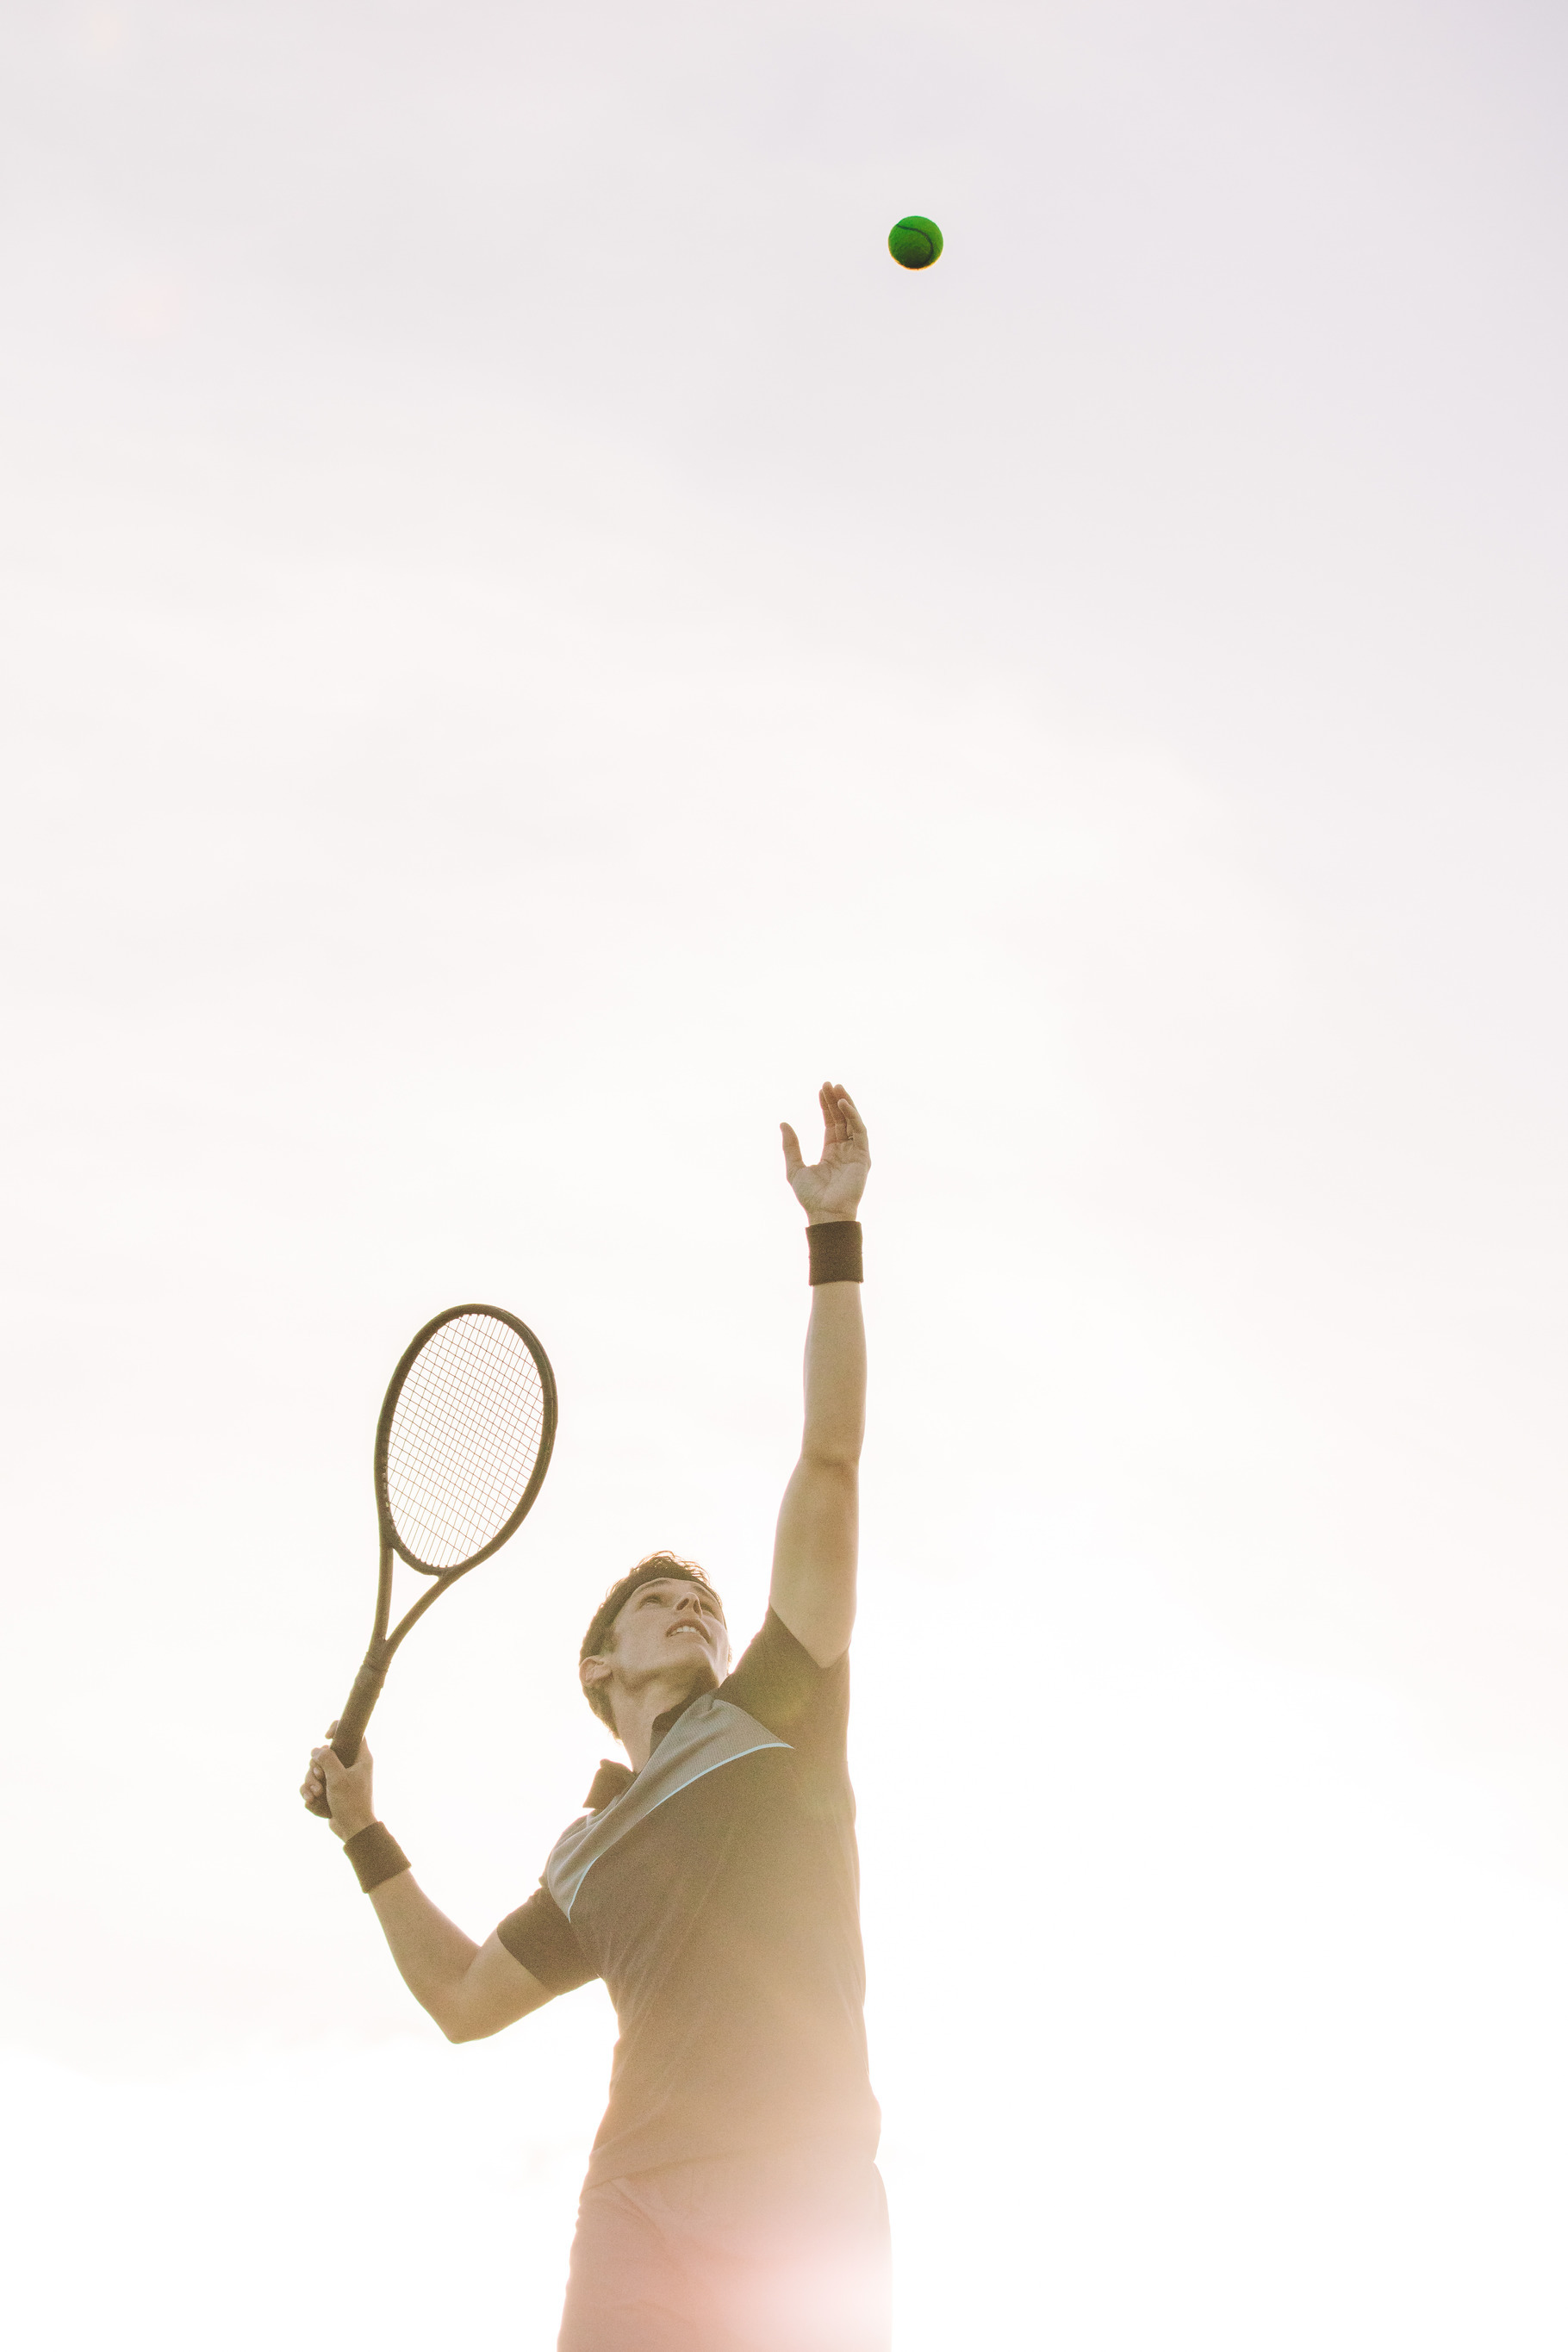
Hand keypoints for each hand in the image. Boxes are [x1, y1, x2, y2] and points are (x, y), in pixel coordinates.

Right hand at [300, 1720, 374, 1841]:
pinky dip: (310, 1792)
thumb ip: (327, 1760)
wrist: (354, 1830)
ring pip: (317, 1771)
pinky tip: (312, 1801)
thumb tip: (316, 1750)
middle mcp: (350, 1766)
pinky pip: (314, 1786)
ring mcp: (339, 1779)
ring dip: (311, 1782)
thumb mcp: (338, 1778)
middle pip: (326, 1754)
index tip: (326, 1737)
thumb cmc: (351, 1803)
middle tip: (319, 1777)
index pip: (352, 1733)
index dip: (338, 1729)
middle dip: (316, 1766)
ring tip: (316, 1794)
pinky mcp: (330, 1792)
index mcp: (360, 1758)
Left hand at [781, 1083, 869, 1224]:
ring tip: (837, 1088)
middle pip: (842, 1119)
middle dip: (836, 1100)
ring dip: (846, 1104)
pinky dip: (853, 1117)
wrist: (824, 1213)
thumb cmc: (810, 1196)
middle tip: (829, 1083)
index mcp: (831, 1152)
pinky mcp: (863, 1157)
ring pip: (853, 1122)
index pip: (831, 1123)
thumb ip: (791, 1146)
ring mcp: (855, 1153)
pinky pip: (860, 1132)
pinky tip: (842, 1105)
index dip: (826, 1106)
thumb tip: (783, 1123)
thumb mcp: (794, 1167)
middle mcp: (845, 1150)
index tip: (821, 1089)